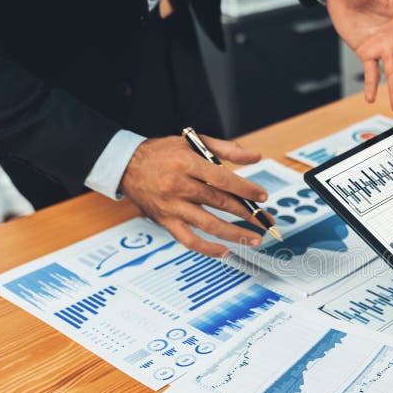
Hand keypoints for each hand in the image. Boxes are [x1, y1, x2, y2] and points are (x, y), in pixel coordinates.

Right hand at [119, 135, 270, 257]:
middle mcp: (178, 185)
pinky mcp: (165, 221)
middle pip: (219, 203)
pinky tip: (225, 251)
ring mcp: (172, 206)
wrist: (126, 165)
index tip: (262, 197)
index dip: (244, 189)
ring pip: (207, 224)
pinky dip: (207, 248)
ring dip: (234, 234)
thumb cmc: (163, 152)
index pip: (222, 179)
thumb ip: (226, 148)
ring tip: (254, 239)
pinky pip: (188, 240)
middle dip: (247, 214)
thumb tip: (255, 156)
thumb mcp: (193, 141)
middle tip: (266, 222)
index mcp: (187, 163)